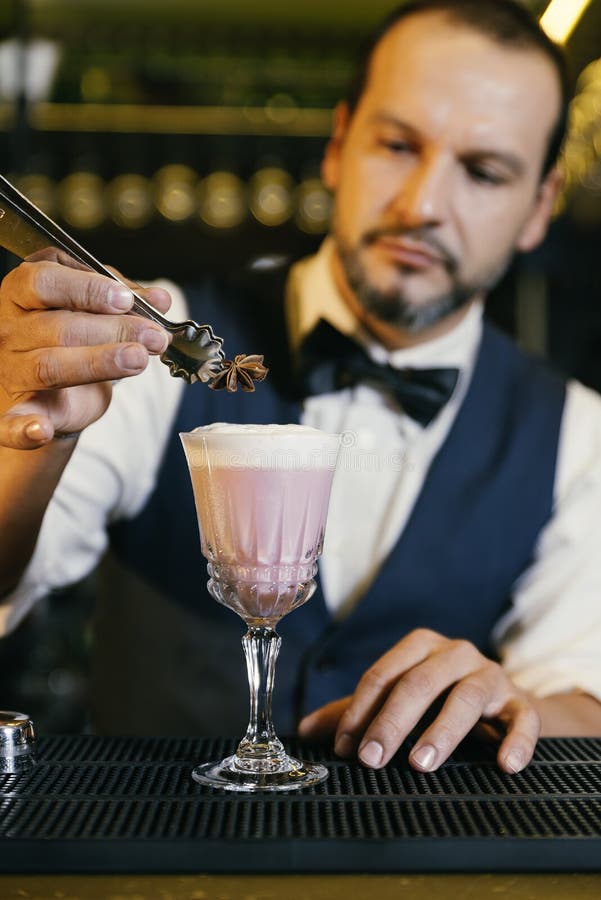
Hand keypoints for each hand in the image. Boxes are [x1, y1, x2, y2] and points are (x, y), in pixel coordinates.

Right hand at [0, 249, 170, 448]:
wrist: (54, 389)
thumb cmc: (73, 340)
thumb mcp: (98, 312)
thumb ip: (125, 301)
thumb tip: (160, 299)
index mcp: (21, 294)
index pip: (43, 281)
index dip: (86, 288)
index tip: (126, 299)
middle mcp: (10, 330)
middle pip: (56, 327)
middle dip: (113, 329)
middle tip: (154, 337)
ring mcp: (12, 371)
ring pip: (49, 366)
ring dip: (99, 363)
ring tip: (139, 359)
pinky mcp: (18, 411)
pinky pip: (12, 423)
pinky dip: (24, 429)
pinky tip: (41, 430)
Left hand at [298, 628, 539, 773]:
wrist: (502, 702)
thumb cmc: (439, 700)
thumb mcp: (397, 700)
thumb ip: (355, 712)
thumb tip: (305, 731)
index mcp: (421, 647)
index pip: (383, 674)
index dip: (360, 710)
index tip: (344, 747)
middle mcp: (455, 653)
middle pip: (419, 683)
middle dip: (391, 722)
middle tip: (372, 759)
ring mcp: (490, 675)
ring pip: (465, 698)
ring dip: (441, 732)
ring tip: (420, 764)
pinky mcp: (520, 702)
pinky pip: (523, 718)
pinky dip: (516, 740)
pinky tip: (504, 765)